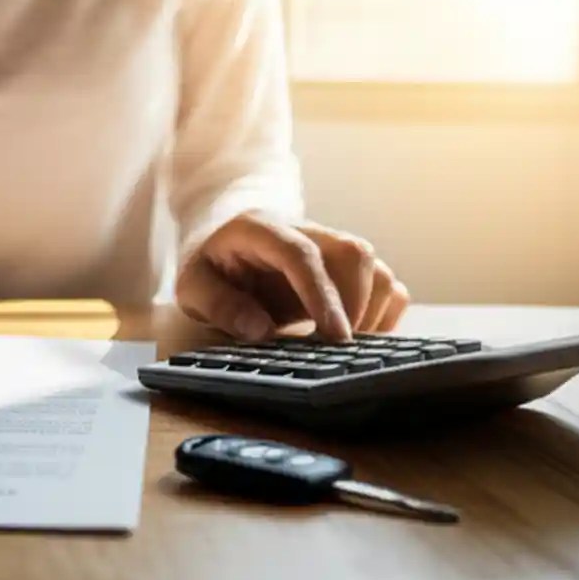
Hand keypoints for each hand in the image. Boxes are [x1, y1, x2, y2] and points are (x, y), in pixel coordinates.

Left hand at [175, 211, 408, 341]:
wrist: (224, 242)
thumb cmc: (210, 267)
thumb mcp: (192, 286)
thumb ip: (218, 304)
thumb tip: (259, 330)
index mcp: (261, 231)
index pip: (301, 255)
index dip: (321, 294)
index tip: (334, 336)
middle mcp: (305, 231)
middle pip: (353, 252)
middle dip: (355, 304)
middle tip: (335, 348)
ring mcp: (331, 246)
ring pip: (376, 266)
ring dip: (371, 311)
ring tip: (343, 347)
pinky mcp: (348, 267)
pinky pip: (386, 284)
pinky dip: (384, 313)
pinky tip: (358, 338)